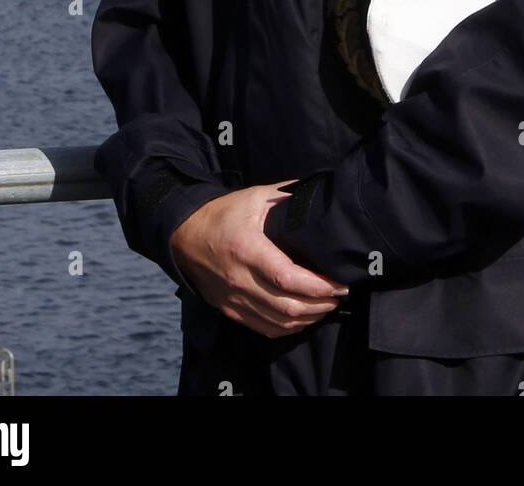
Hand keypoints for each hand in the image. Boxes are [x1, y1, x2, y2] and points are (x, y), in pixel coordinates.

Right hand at [169, 181, 349, 338]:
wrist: (184, 235)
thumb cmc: (222, 213)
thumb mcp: (254, 197)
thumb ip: (286, 194)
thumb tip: (317, 194)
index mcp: (247, 250)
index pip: (287, 278)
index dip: (317, 286)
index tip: (339, 283)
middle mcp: (239, 280)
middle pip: (287, 307)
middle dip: (320, 305)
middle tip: (339, 295)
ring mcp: (233, 299)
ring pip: (278, 323)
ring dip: (308, 318)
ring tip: (327, 305)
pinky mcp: (230, 310)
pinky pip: (264, 328)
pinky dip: (288, 328)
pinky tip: (304, 318)